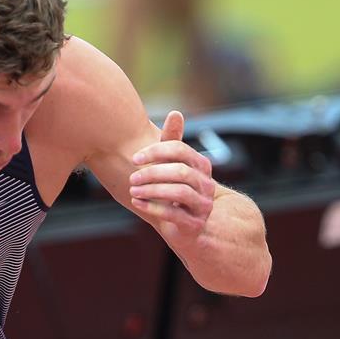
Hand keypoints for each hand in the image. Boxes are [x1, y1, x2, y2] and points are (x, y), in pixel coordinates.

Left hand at [129, 110, 213, 238]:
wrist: (187, 226)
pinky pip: (174, 215)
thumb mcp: (173, 165)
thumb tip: (176, 113)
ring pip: (179, 193)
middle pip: (181, 172)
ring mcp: (203, 206)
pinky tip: (137, 202)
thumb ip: (172, 141)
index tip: (135, 158)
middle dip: (153, 173)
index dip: (156, 152)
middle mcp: (207, 185)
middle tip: (132, 176)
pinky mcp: (194, 225)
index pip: (181, 151)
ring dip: (152, 190)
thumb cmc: (175, 189)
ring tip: (133, 190)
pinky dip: (152, 207)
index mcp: (202, 166)